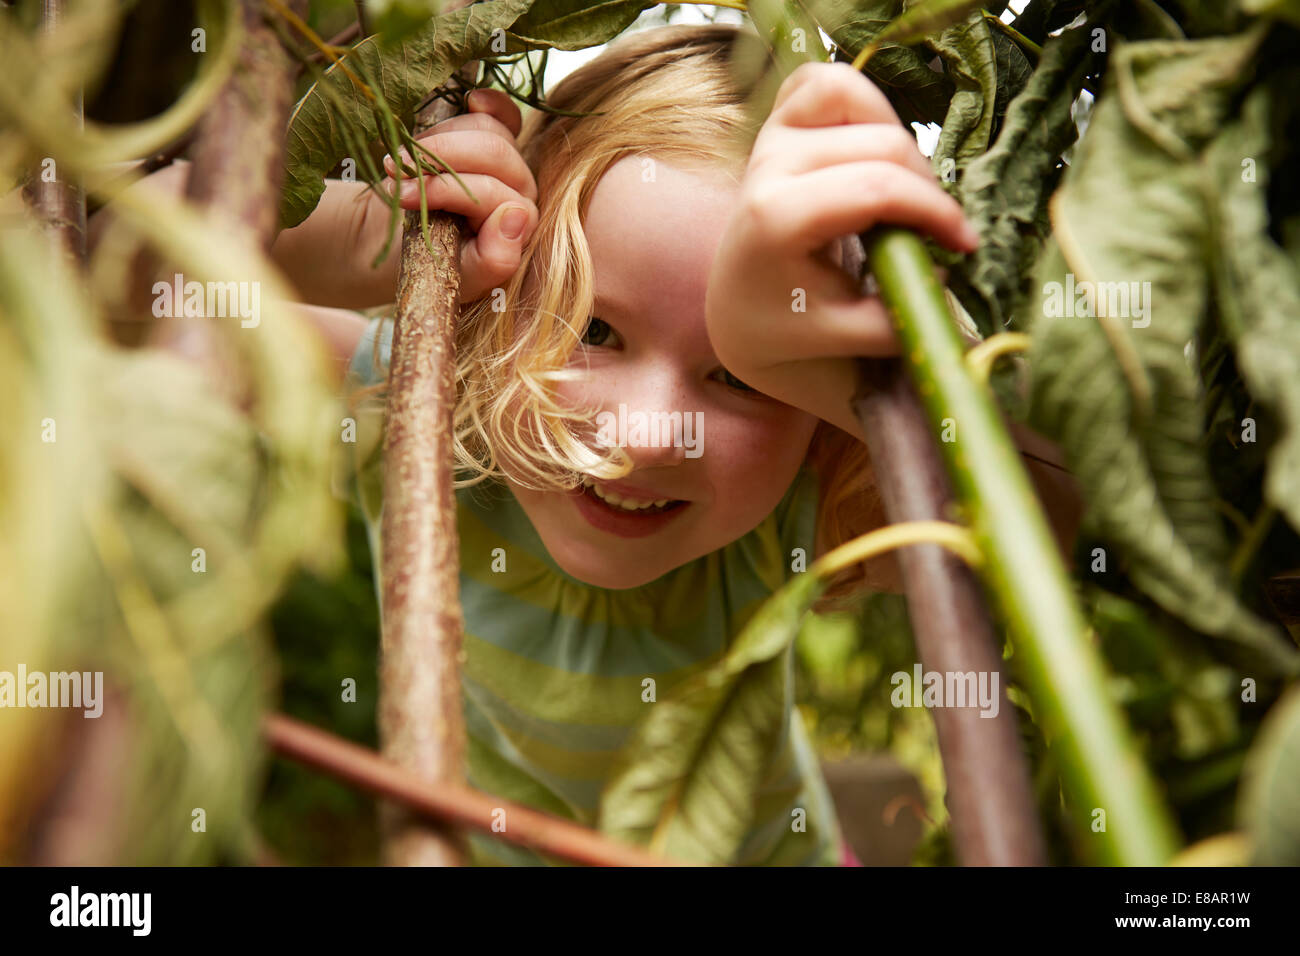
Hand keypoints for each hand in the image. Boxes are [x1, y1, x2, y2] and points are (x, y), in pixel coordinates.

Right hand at [384, 88, 539, 302]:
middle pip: (494, 153)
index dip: (444, 190)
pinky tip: (471, 99)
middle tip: (395, 171)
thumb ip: (494, 258)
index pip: (494, 195)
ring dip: (438, 139)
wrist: (404, 246)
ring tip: (402, 161)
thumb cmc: (430, 267)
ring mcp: (511, 164)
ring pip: (487, 128)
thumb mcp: (456, 277)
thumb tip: (515, 216)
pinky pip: (505, 113)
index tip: (399, 197)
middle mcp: (522, 192)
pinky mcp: (498, 139)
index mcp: (519, 228)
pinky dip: (490, 103)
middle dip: (439, 158)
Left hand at [705, 61, 977, 438]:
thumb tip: (949, 282)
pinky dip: (861, 105)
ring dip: (895, 139)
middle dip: (925, 188)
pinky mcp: (777, 124)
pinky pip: (826, 82)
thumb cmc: (791, 328)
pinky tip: (873, 154)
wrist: (742, 313)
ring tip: (902, 194)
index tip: (965, 247)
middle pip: (882, 144)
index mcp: (775, 219)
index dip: (934, 210)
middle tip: (936, 234)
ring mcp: (770, 138)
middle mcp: (769, 167)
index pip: (875, 188)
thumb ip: (899, 315)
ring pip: (853, 92)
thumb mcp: (844, 336)